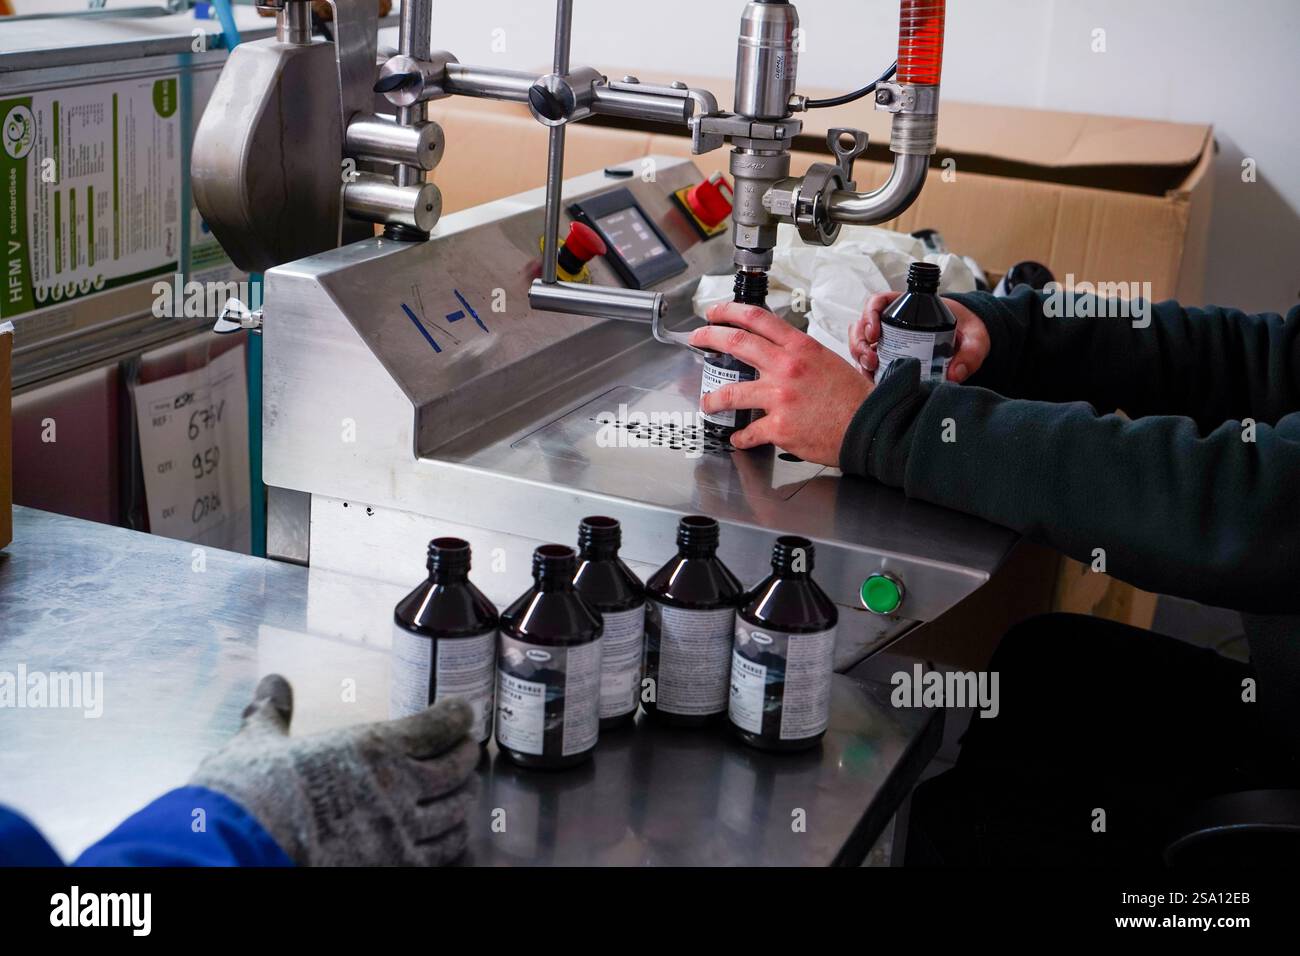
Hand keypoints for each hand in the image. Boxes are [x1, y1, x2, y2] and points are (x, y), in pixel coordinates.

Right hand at [192, 675, 478, 865]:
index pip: (438, 725)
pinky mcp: (396, 869)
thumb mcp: (257, 743)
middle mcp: (397, 786)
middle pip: (457, 767)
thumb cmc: (245, 795)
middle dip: (466, 755)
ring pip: (456, 812)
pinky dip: (453, 840)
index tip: (462, 712)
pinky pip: (443, 854)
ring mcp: (401, 832)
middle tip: (467, 750)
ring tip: (463, 791)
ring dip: (463, 798)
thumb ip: (273, 714)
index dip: (457, 716)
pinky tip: (451, 835)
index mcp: (372, 747)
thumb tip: (272, 684)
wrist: (236, 849)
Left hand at [689, 303, 871, 464]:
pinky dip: (740, 437)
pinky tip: (738, 438)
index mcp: (800, 348)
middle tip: (698, 340)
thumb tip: (777, 355)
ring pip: (731, 392)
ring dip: (713, 398)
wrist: (868, 425)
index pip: (758, 319)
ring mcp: (780, 397)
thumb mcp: (827, 360)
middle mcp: (786, 367)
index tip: (715, 313)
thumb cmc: (852, 397)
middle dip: (709, 338)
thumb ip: (799, 355)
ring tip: (707, 402)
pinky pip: (748, 432)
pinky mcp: (779, 427)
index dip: (730, 312)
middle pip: (736, 343)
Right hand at [850, 292, 989, 383]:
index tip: (874, 333)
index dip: (869, 315)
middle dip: (859, 343)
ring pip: (861, 343)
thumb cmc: (969, 331)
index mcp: (909, 306)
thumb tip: (954, 374)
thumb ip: (970, 353)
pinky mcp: (888, 356)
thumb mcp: (975, 338)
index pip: (878, 302)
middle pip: (862, 325)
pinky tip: (873, 379)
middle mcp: (893, 321)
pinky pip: (868, 360)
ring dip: (859, 357)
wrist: (970, 343)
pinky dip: (866, 369)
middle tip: (871, 360)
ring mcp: (888, 339)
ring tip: (871, 371)